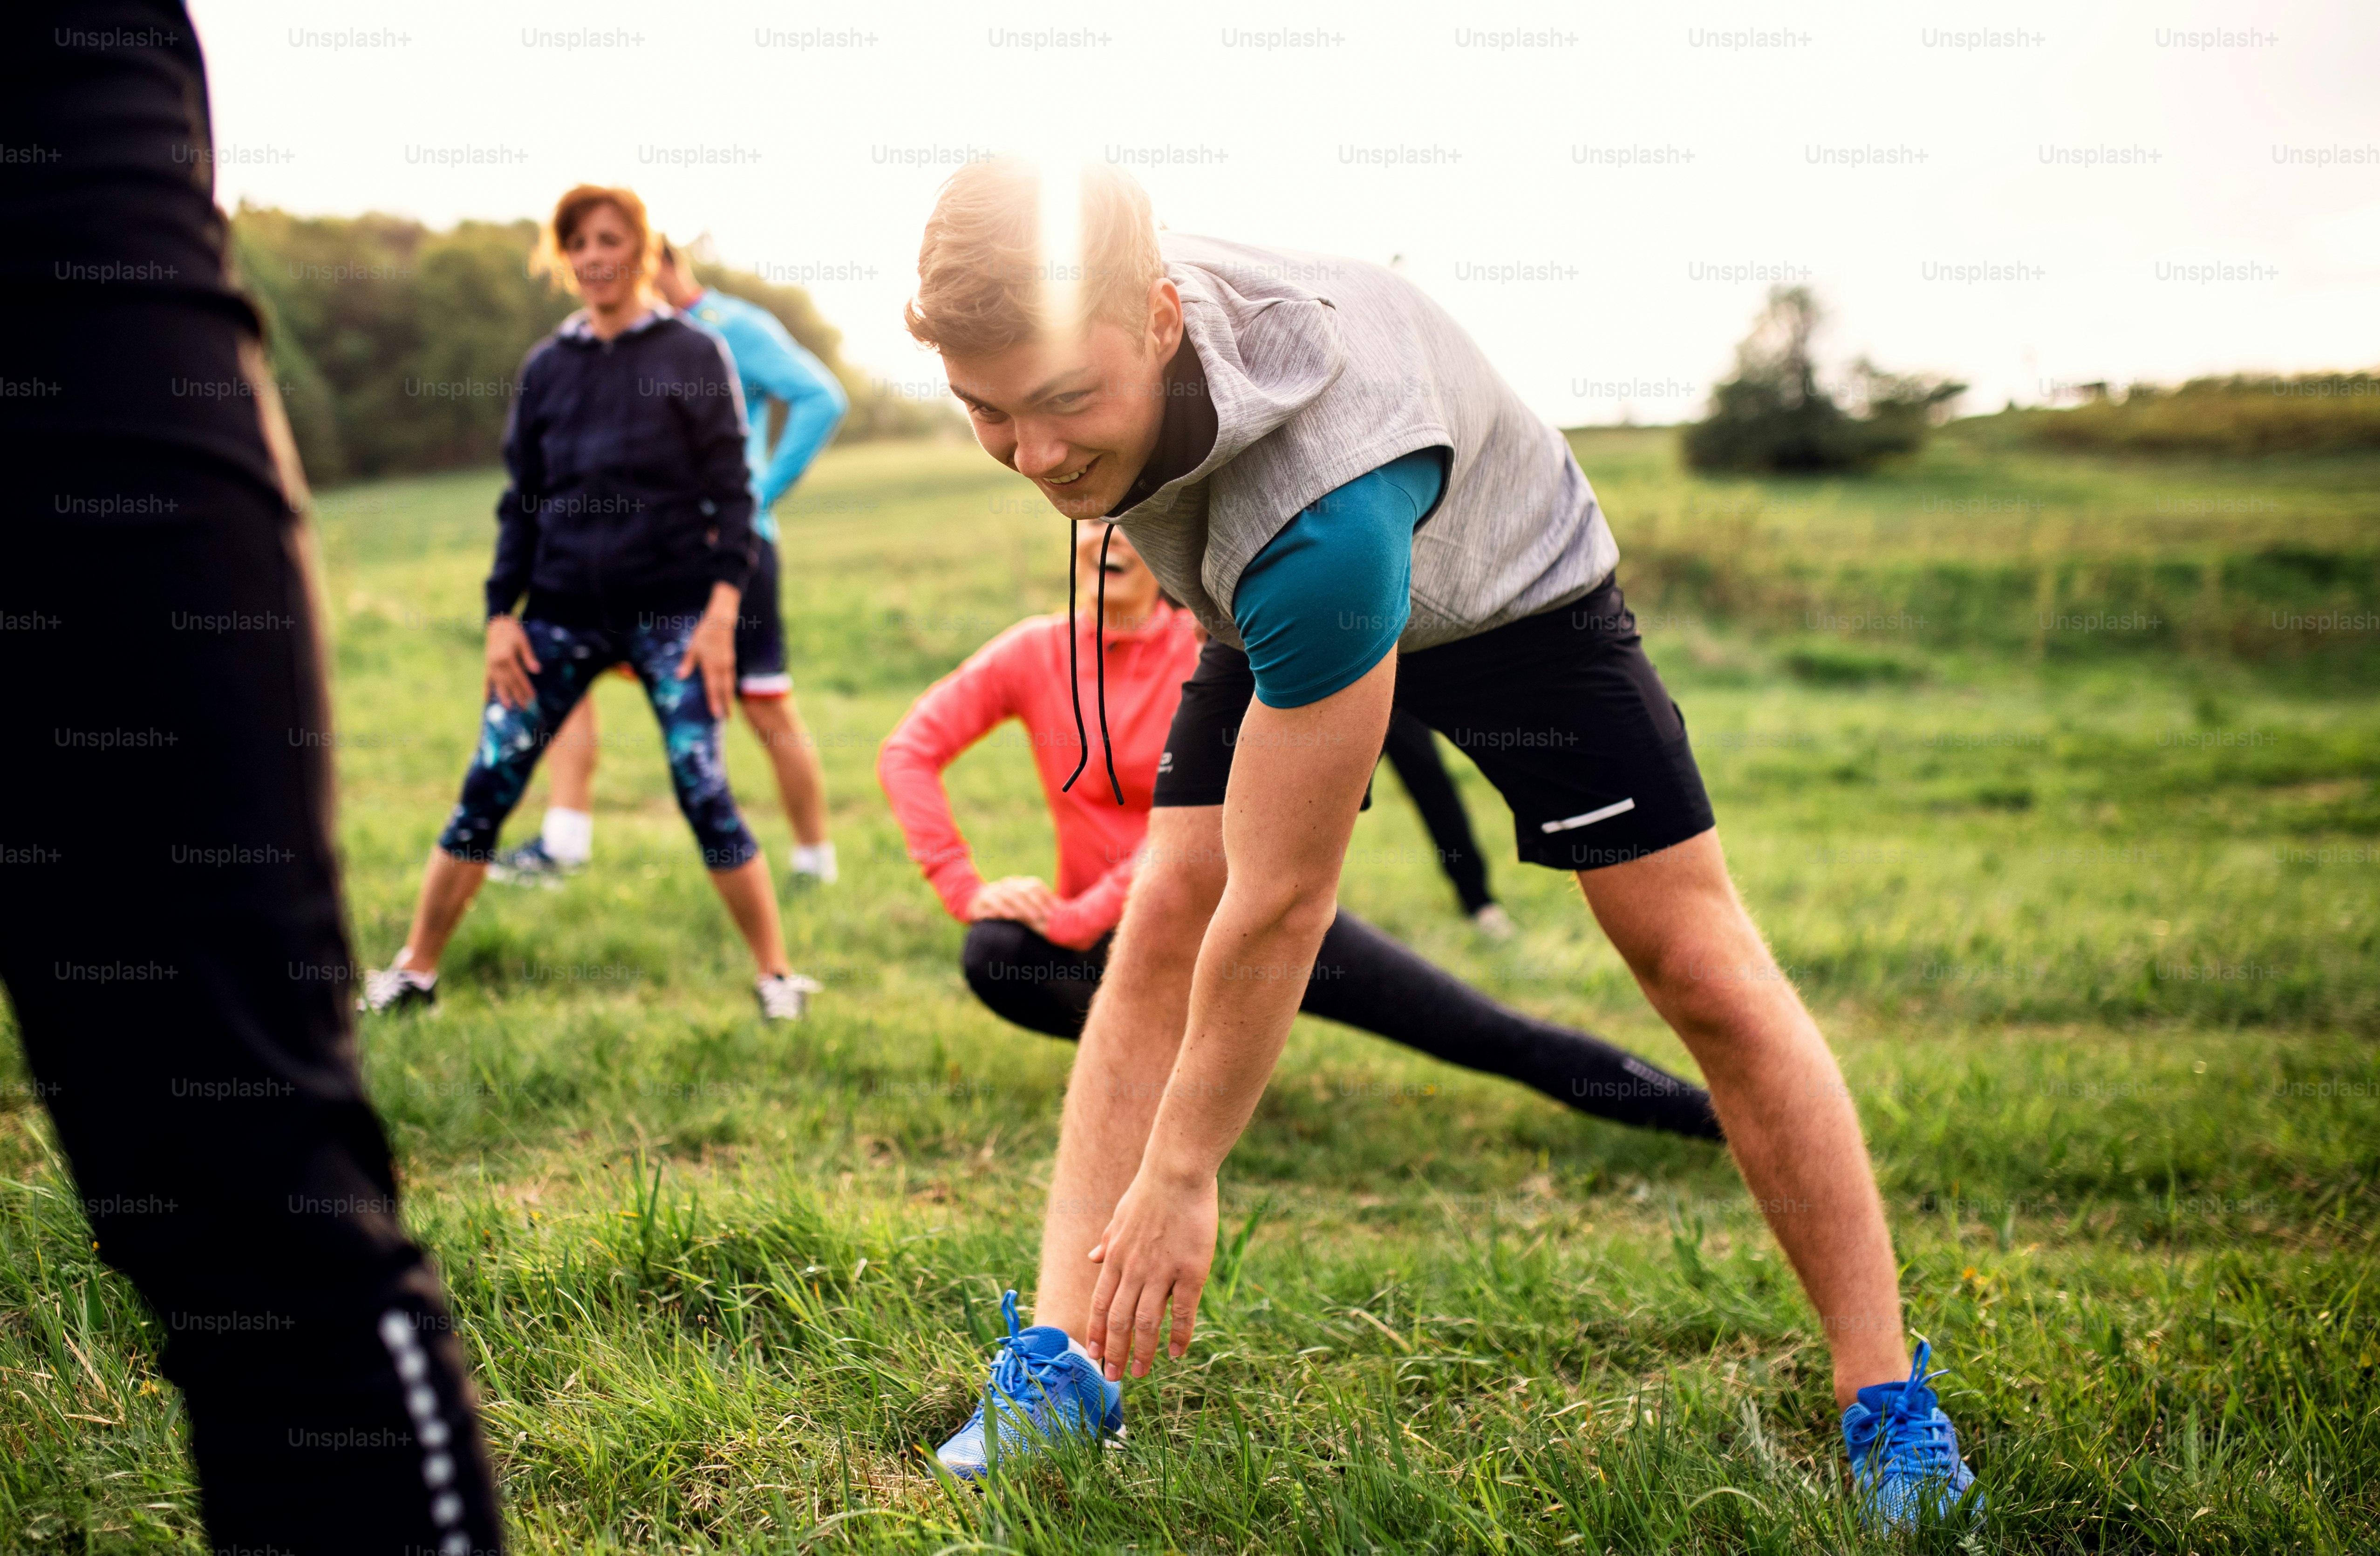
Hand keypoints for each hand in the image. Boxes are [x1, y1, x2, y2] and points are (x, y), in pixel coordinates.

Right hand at [484, 615, 539, 709]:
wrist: (497, 624)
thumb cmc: (513, 632)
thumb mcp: (523, 642)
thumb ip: (529, 657)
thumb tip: (537, 670)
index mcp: (507, 657)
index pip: (519, 676)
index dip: (526, 687)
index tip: (533, 697)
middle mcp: (497, 662)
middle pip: (509, 682)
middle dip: (517, 695)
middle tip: (524, 707)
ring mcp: (490, 664)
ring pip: (498, 683)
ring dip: (503, 696)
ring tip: (508, 707)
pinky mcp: (487, 665)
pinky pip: (486, 679)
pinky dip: (486, 689)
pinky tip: (486, 700)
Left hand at [674, 583, 741, 718]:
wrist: (722, 621)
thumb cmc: (704, 633)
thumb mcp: (692, 648)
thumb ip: (687, 664)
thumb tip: (679, 677)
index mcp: (711, 665)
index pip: (713, 688)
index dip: (714, 702)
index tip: (715, 715)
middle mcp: (722, 667)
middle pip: (725, 690)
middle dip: (726, 705)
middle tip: (725, 719)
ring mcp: (728, 664)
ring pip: (729, 685)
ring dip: (729, 698)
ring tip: (728, 710)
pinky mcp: (730, 660)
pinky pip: (731, 677)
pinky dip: (730, 687)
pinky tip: (728, 692)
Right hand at [967, 876, 1058, 933]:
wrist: (977, 904)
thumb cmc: (1006, 908)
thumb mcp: (1024, 906)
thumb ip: (1039, 906)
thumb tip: (1062, 909)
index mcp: (1020, 883)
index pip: (1035, 886)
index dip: (1046, 899)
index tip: (1055, 913)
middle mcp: (1008, 883)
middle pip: (1024, 891)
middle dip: (1036, 905)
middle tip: (1045, 918)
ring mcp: (995, 889)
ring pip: (1010, 896)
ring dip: (1022, 908)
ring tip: (1031, 918)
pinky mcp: (983, 898)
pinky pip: (993, 902)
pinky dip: (1002, 909)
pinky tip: (1010, 916)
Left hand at [1084, 1167, 1217, 1380]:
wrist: (1177, 1171)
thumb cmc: (1150, 1191)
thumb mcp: (1119, 1216)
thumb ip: (1108, 1240)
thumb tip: (1091, 1257)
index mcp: (1115, 1257)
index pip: (1100, 1303)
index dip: (1095, 1331)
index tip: (1093, 1353)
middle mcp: (1133, 1269)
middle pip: (1119, 1320)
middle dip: (1114, 1351)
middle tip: (1113, 1376)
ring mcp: (1161, 1271)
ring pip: (1147, 1322)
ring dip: (1143, 1351)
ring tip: (1141, 1372)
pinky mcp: (1190, 1270)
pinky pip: (1182, 1310)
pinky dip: (1178, 1334)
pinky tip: (1176, 1352)